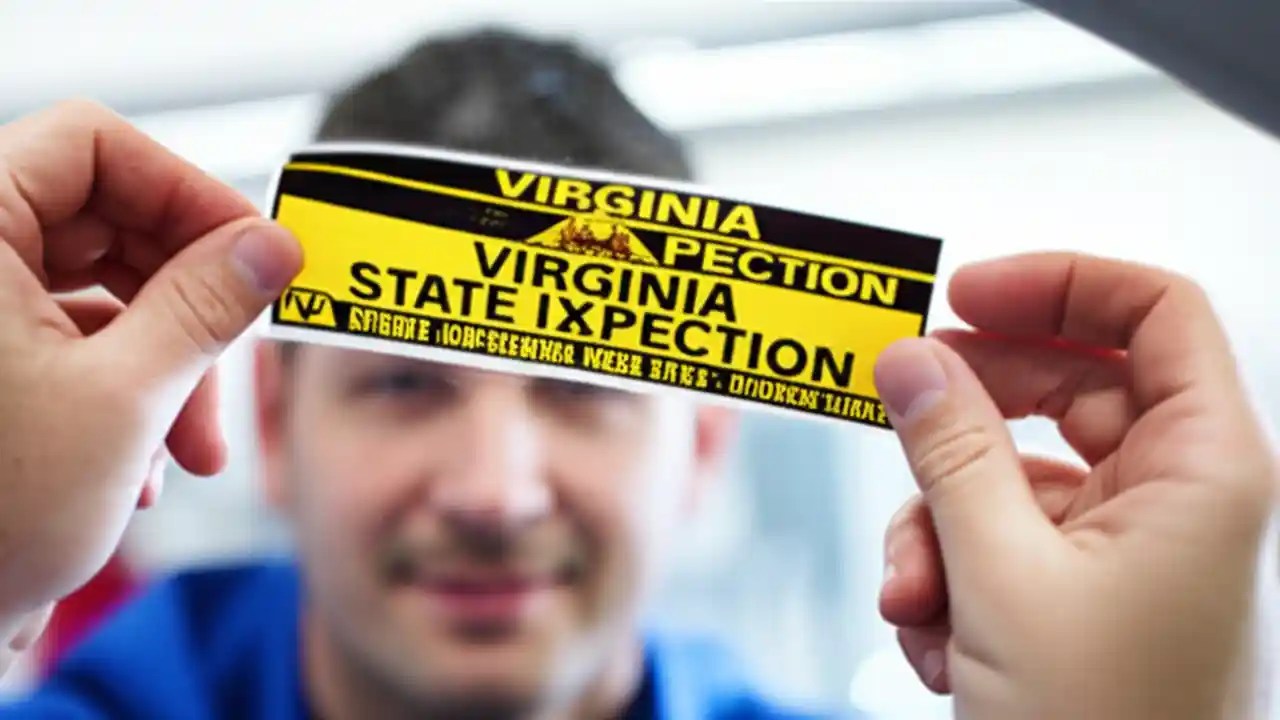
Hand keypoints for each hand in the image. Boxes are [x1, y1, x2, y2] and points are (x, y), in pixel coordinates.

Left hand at [0, 101, 301, 651]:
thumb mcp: (123, 399)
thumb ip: (206, 306)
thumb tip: (270, 247)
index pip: (90, 143)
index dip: (185, 188)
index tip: (254, 250)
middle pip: (110, 219)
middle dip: (190, 298)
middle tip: (237, 353)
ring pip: (109, 287)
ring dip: (172, 360)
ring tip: (195, 442)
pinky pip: (87, 341)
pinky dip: (137, 390)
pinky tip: (148, 464)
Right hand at [874, 253, 1276, 719]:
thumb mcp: (1001, 573)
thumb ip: (949, 449)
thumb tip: (911, 358)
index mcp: (1203, 469)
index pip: (1153, 312)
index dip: (1058, 282)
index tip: (965, 293)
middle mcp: (1175, 494)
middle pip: (1065, 387)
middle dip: (968, 417)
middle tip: (899, 412)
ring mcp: (1125, 543)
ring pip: (1015, 470)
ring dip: (941, 520)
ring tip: (913, 590)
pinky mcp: (1078, 588)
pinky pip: (1000, 533)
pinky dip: (951, 568)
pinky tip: (932, 631)